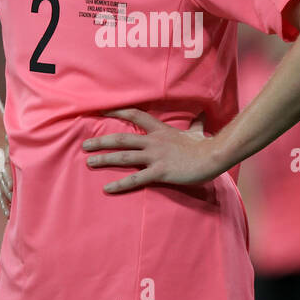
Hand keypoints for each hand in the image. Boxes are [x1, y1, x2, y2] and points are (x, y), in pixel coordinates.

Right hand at [0, 142, 13, 218]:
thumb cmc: (5, 148)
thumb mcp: (8, 145)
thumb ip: (10, 142)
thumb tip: (9, 136)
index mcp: (2, 164)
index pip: (4, 172)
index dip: (7, 179)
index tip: (11, 187)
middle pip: (2, 186)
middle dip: (8, 195)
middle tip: (14, 204)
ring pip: (2, 194)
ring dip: (7, 203)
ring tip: (10, 214)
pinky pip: (2, 198)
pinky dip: (5, 206)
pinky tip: (8, 216)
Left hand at [82, 109, 223, 193]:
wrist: (213, 156)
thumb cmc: (204, 146)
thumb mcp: (197, 132)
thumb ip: (195, 124)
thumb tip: (202, 114)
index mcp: (160, 131)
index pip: (135, 116)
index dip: (117, 112)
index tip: (102, 111)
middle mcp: (154, 142)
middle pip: (122, 139)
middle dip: (102, 141)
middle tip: (85, 145)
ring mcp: (156, 157)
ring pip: (124, 156)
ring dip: (104, 159)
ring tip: (88, 162)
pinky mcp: (160, 172)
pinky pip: (136, 179)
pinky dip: (120, 184)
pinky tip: (107, 188)